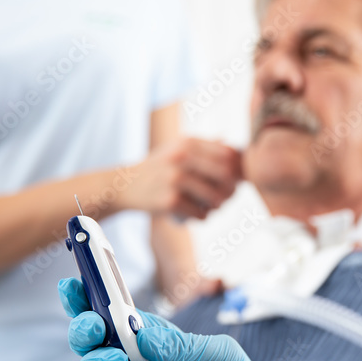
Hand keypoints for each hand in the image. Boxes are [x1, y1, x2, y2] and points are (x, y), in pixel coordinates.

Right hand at [59, 278, 281, 360]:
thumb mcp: (222, 355)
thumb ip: (184, 345)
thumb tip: (141, 335)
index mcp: (154, 338)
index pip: (112, 314)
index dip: (88, 299)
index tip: (72, 285)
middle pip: (91, 342)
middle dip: (83, 329)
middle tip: (94, 326)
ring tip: (120, 359)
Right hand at [121, 138, 240, 218]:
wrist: (124, 185)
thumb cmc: (157, 167)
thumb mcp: (177, 148)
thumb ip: (203, 145)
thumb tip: (231, 143)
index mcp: (188, 143)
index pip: (228, 155)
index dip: (236, 170)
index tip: (233, 180)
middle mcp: (183, 158)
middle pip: (226, 176)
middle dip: (231, 189)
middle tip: (226, 197)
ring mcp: (176, 180)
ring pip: (215, 198)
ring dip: (217, 206)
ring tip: (211, 207)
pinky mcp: (170, 201)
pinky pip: (200, 214)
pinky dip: (201, 217)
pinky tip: (194, 214)